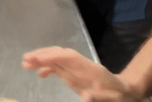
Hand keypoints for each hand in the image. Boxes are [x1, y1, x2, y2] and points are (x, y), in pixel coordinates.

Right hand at [23, 47, 141, 101]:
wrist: (126, 94)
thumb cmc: (119, 97)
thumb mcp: (111, 99)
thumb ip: (98, 97)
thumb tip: (85, 97)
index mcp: (91, 70)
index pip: (69, 58)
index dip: (53, 56)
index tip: (37, 59)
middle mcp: (82, 66)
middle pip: (61, 54)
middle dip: (43, 54)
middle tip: (25, 59)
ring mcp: (78, 70)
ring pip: (57, 59)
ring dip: (42, 59)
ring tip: (25, 63)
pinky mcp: (75, 76)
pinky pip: (59, 68)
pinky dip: (48, 68)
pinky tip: (39, 74)